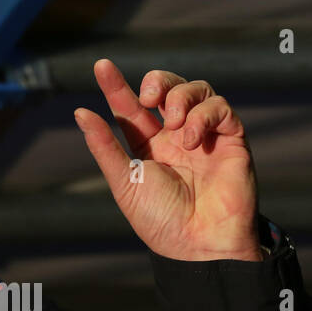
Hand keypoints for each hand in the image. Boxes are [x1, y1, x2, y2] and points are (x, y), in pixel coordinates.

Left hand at [73, 59, 261, 261]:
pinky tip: (190, 139)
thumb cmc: (160, 219)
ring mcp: (205, 136)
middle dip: (158, 82)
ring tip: (173, 124)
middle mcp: (176, 137)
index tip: (100, 66)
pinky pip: (221, 108)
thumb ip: (104, 146)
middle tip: (148, 98)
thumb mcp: (124, 181)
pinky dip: (204, 115)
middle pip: (169, 88)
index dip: (116, 85)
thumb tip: (80, 111)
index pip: (131, 107)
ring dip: (181, 98)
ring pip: (198, 90)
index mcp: (149, 147)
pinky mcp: (231, 139)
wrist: (197, 243)